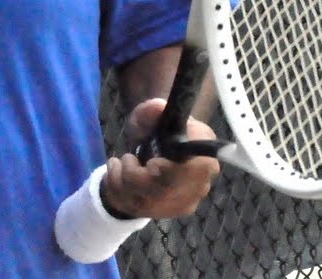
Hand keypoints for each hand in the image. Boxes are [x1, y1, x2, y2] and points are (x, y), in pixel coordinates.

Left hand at [101, 97, 220, 219]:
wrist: (149, 152)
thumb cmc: (156, 133)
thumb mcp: (148, 116)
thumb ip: (152, 109)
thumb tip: (157, 108)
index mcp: (204, 156)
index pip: (201, 168)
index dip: (175, 169)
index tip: (152, 163)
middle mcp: (199, 184)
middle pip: (167, 189)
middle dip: (138, 175)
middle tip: (129, 158)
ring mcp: (183, 203)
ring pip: (146, 198)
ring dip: (124, 177)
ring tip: (123, 161)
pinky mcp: (166, 213)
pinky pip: (134, 205)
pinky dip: (117, 186)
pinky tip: (119, 173)